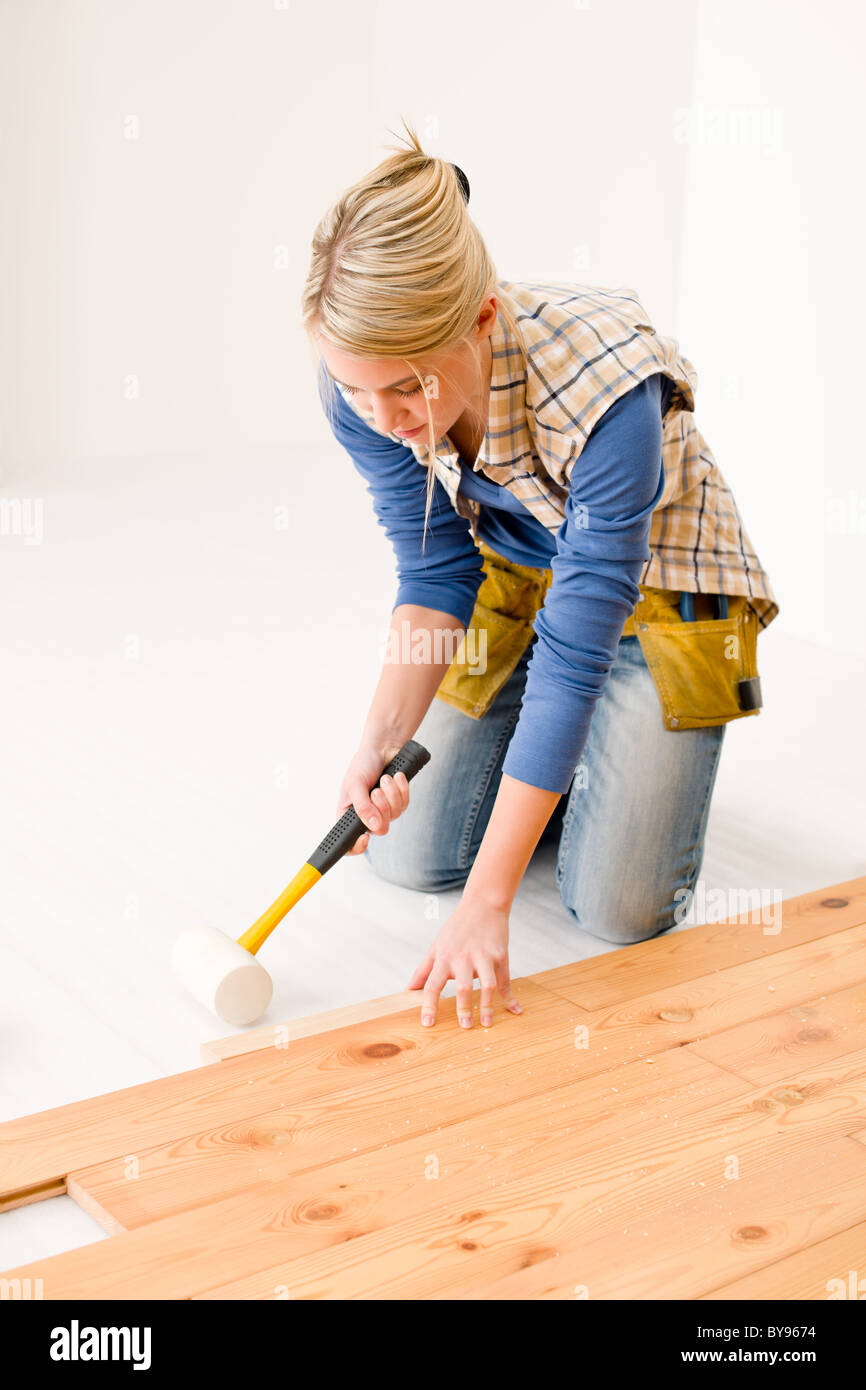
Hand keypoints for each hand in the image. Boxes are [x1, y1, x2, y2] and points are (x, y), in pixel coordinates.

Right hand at [336, 743, 410, 855]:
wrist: (382, 748)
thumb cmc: (363, 764)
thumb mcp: (355, 784)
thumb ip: (362, 807)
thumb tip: (371, 827)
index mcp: (349, 815)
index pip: (349, 843)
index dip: (356, 847)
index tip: (365, 837)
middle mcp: (366, 816)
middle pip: (379, 829)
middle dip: (381, 808)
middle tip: (376, 791)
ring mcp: (383, 810)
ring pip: (394, 816)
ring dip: (391, 794)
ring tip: (385, 778)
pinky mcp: (397, 802)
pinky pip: (404, 805)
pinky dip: (401, 789)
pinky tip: (396, 777)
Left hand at [408, 895, 522, 1028]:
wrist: (482, 905)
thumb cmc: (456, 928)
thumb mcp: (436, 946)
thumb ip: (422, 970)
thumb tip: (408, 990)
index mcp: (444, 958)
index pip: (432, 984)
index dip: (428, 1005)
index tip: (428, 1023)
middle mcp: (463, 958)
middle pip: (462, 987)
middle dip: (463, 1007)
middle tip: (465, 1026)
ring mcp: (483, 957)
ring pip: (487, 985)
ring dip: (488, 1006)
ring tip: (486, 1023)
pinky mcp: (500, 955)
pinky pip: (505, 980)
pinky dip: (510, 997)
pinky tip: (515, 1010)